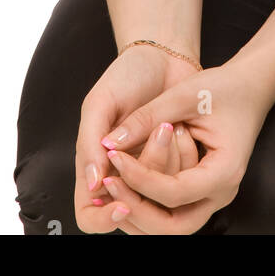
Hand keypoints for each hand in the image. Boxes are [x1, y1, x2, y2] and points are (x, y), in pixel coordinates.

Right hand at [74, 44, 201, 233]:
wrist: (164, 57)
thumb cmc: (127, 76)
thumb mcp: (101, 102)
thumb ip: (91, 143)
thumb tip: (94, 185)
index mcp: (95, 165)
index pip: (90, 214)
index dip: (103, 219)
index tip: (123, 205)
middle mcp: (123, 174)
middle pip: (131, 206)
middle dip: (146, 176)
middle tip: (158, 132)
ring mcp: (150, 171)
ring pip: (159, 196)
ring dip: (167, 160)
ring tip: (171, 124)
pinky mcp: (176, 162)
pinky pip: (182, 179)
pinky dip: (184, 155)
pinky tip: (183, 127)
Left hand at [93, 59, 272, 233]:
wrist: (249, 87)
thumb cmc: (224, 87)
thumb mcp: (184, 94)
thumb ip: (147, 118)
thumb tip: (109, 142)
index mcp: (224, 171)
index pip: (174, 193)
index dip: (139, 179)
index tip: (114, 158)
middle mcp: (221, 192)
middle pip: (173, 227)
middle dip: (138, 209)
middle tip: (110, 183)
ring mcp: (213, 196)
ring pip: (172, 226)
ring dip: (141, 212)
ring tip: (114, 184)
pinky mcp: (202, 191)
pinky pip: (173, 212)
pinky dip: (149, 204)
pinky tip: (127, 184)